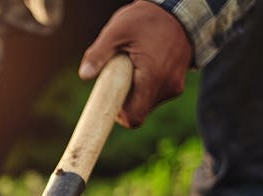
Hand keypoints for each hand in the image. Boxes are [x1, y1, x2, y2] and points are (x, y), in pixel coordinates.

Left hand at [79, 0, 191, 127]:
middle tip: (116, 77)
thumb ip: (99, 54)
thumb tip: (84, 75)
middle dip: (123, 100)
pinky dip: (144, 86)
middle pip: (138, 111)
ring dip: (134, 92)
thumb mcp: (117, 31)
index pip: (134, 117)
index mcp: (152, 77)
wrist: (179, 11)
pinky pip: (155, 94)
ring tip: (132, 66)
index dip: (117, 115)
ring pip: (146, 103)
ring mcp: (174, 86)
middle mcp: (167, 86)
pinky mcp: (177, 83)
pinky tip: (143, 66)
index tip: (108, 101)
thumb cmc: (146, 19)